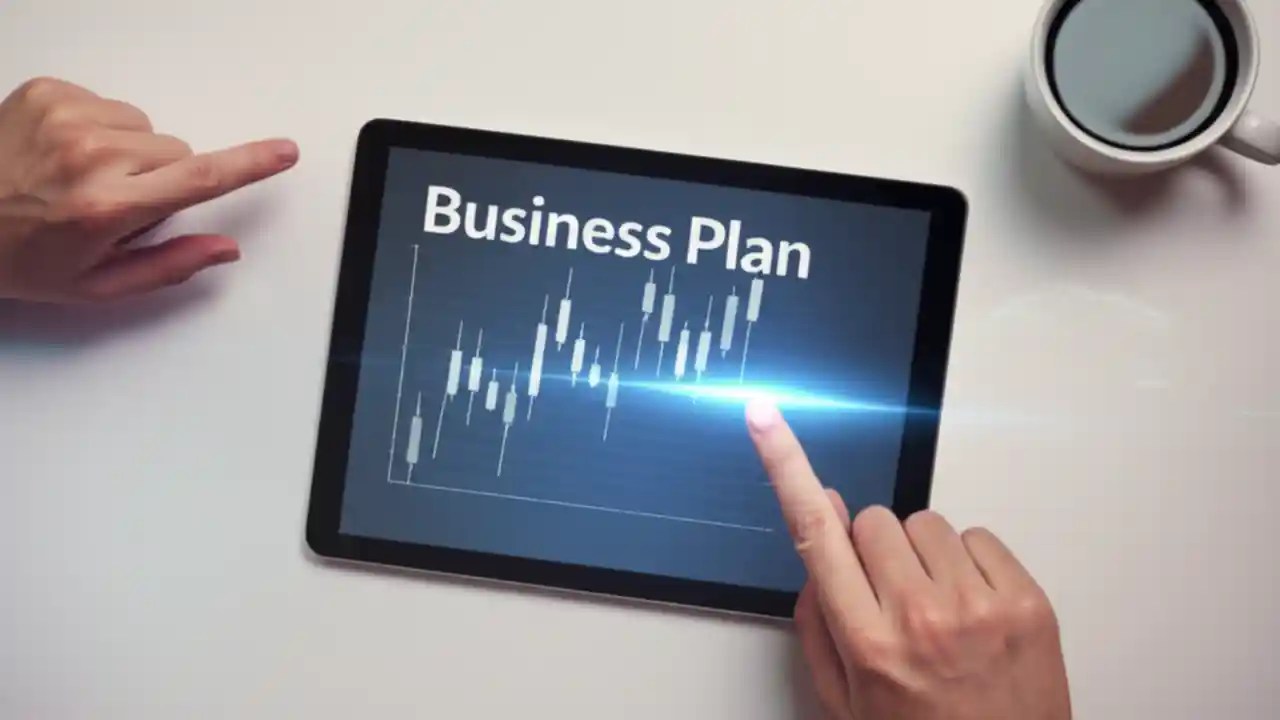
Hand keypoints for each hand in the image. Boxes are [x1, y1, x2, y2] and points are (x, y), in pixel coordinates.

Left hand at [0, 77, 298, 302]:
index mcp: (107, 207)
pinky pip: (109, 105)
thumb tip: (222, 248)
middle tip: (117, 204)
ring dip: (129, 152)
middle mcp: (90, 156)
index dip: (250, 165)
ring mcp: (67, 116)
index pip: (200, 180)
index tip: (282, 152)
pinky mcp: (49, 91)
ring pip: (146, 128)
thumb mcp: (95, 284)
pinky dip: (97, 128)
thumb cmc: (15, 255)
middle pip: (177, 153)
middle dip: (163, 179)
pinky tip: (63, 153)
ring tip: (83, 176)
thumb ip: (169, 267)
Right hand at [745, 400, 1071, 719]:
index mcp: (866, 642)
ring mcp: (978, 606)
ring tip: (938, 609)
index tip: (765, 419)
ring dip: (923, 555)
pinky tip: (972, 609)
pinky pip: (978, 536)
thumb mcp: (845, 699)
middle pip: (873, 520)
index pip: (814, 533)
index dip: (786, 467)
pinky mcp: (1026, 601)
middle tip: (891, 597)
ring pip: (925, 523)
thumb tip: (820, 537)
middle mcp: (920, 616)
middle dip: (873, 549)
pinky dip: (970, 565)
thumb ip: (819, 616)